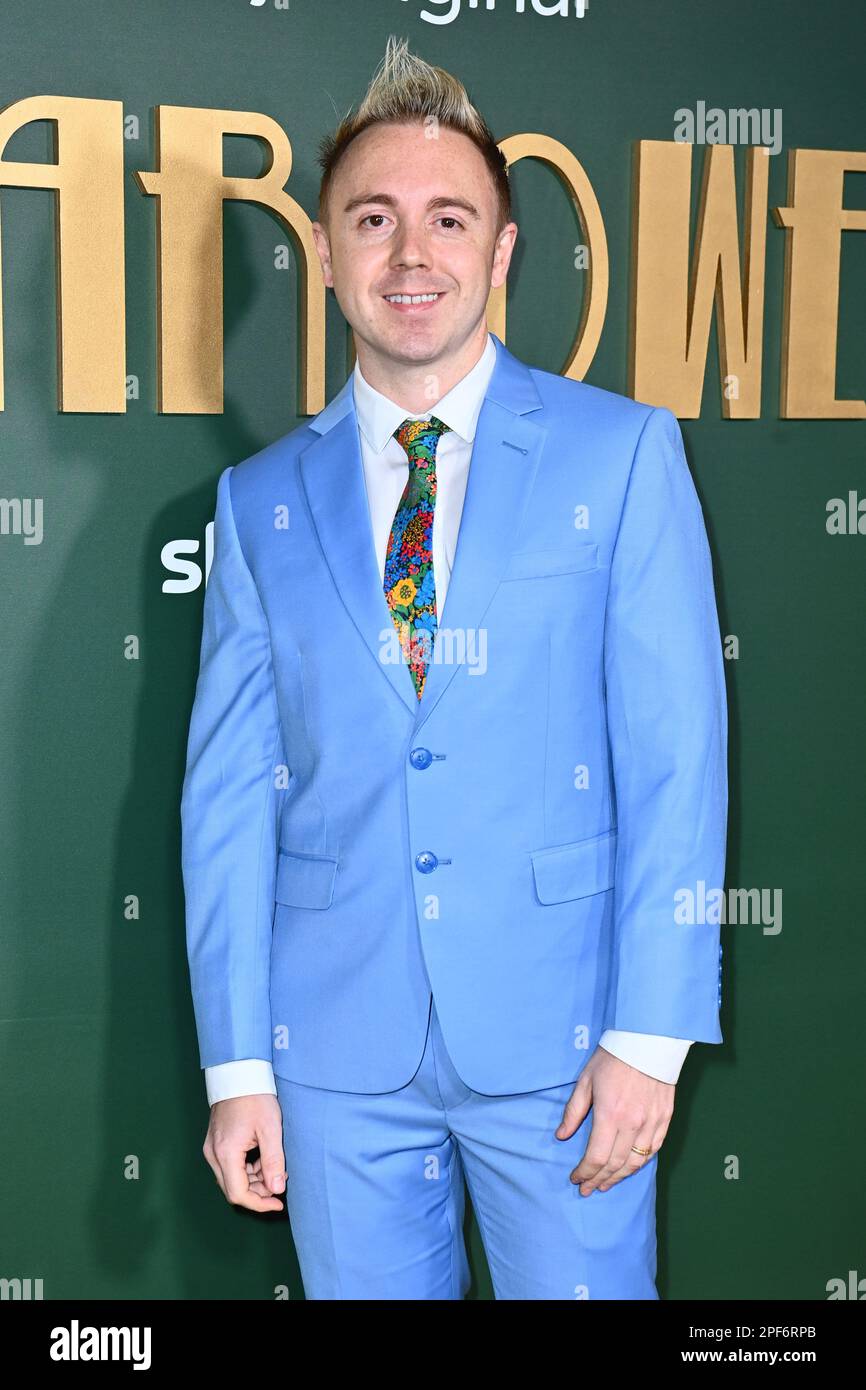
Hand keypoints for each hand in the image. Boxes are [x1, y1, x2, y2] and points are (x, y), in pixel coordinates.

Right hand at [203, 1093, 286, 1212]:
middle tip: (280, 1184)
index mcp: (226, 1153)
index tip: (279, 1203)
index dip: (259, 1203)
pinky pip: (230, 1166)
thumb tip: (277, 1189)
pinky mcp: (215, 1144)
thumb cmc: (255, 1098)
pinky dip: (247, 1170)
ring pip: (231, 1179)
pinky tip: (262, 1160)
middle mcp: (213, 1155)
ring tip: (275, 1169)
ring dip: (253, 1181)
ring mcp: (212, 1149)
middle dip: (258, 1193)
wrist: (238, 1074)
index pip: (238, 1194)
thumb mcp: (270, 1129)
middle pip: (233, 1189)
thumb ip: (273, 1161)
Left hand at [555, 1045, 674, 1194]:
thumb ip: (574, 1111)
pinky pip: (652, 1151)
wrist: (649, 1042)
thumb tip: (562, 1136)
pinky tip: (628, 1169)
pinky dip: (639, 1164)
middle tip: (587, 1189)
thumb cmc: (613, 1058)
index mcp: (610, 1115)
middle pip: (615, 1165)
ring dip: (618, 1178)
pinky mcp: (665, 1120)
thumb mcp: (586, 1080)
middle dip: (598, 1180)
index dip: (584, 1172)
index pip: (596, 1157)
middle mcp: (632, 1124)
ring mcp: (651, 1124)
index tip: (575, 1178)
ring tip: (605, 1184)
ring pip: (635, 1163)